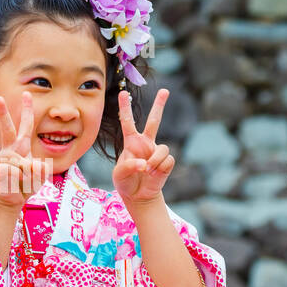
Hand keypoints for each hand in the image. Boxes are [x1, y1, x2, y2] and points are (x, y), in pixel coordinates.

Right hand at [0, 91, 49, 210]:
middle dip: (3, 113)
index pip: (25, 126)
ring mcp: (0, 158)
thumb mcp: (40, 177)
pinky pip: (13, 171)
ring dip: (26, 176)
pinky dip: (17, 180)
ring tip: (21, 182)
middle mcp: (9, 150)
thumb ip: (40, 169)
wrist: (10, 200)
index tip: (26, 93)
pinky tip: (12, 184)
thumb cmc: (25, 186)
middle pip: (7, 129)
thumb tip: (30, 164)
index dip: (27, 110)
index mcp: (21, 147)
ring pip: (19, 162)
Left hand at [113, 88, 174, 206]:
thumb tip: (145, 163)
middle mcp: (145, 143)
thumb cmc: (125, 182)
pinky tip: (154, 174)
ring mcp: (156, 151)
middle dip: (160, 105)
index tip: (124, 93)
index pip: (127, 121)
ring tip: (147, 171)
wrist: (139, 196)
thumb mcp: (119, 175)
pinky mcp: (166, 162)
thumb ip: (129, 166)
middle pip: (154, 120)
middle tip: (165, 90)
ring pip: (163, 148)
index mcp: (131, 142)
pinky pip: (167, 160)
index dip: (125, 107)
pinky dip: (159, 169)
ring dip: (155, 161)